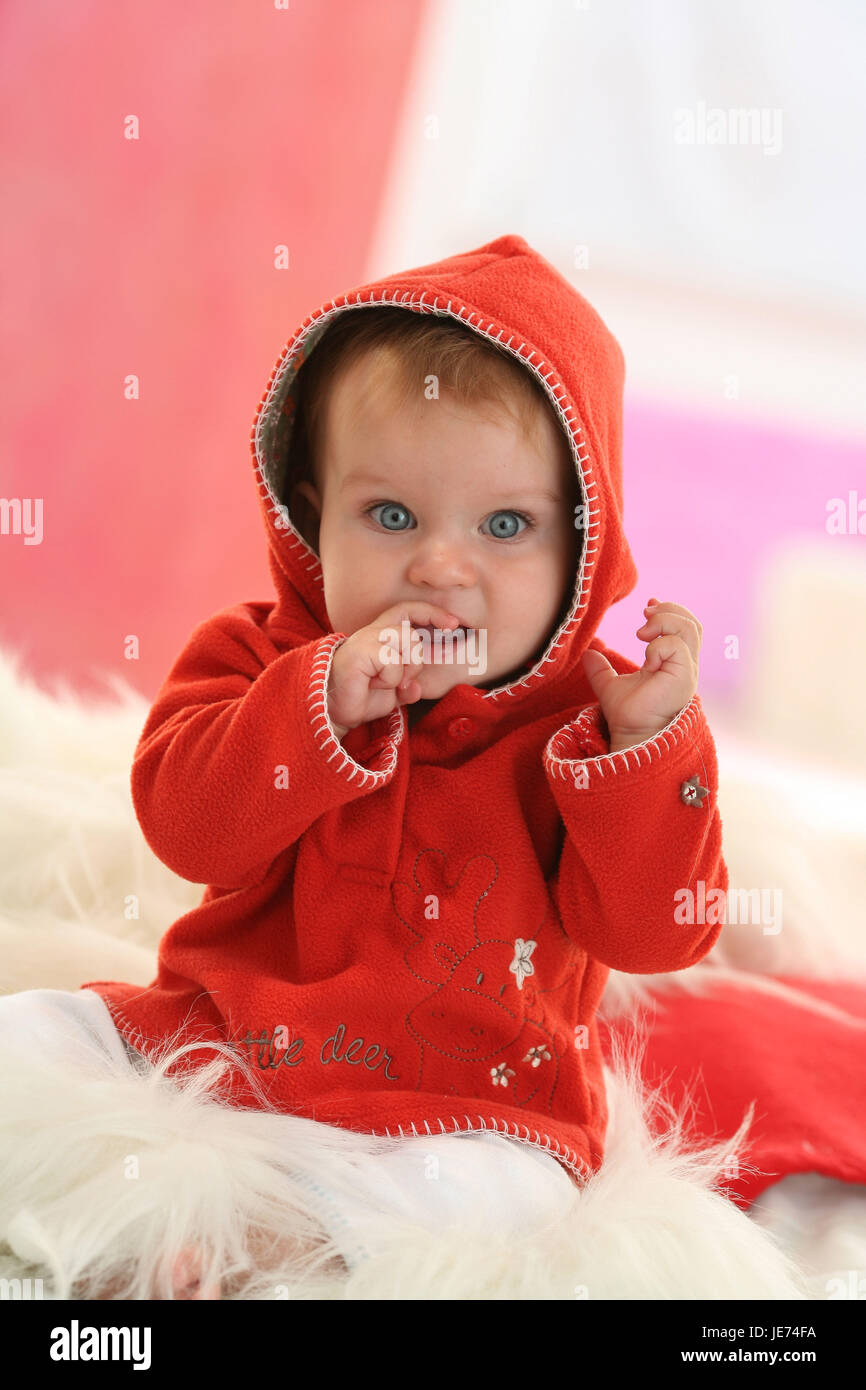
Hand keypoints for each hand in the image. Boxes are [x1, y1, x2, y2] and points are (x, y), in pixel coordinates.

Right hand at [327, 602, 461, 737]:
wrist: (331, 710)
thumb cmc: (359, 697)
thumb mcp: (392, 692)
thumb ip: (408, 685)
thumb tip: (416, 687)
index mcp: (382, 635)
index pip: (409, 611)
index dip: (432, 613)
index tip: (453, 624)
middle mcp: (374, 632)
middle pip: (412, 633)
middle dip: (416, 661)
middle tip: (401, 682)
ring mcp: (366, 639)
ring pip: (406, 641)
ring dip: (404, 669)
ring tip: (385, 684)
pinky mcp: (360, 651)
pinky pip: (391, 659)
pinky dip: (390, 678)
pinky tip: (373, 684)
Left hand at [580, 597, 700, 750]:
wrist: (632, 734)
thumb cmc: (628, 714)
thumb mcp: (609, 685)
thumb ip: (600, 669)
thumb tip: (589, 652)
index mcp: (674, 662)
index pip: (685, 627)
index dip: (670, 611)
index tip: (648, 605)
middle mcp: (685, 664)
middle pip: (691, 624)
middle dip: (669, 611)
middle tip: (644, 614)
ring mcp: (687, 670)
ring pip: (689, 629)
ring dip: (664, 621)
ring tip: (642, 632)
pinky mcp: (684, 677)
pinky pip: (675, 646)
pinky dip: (658, 645)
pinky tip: (647, 658)